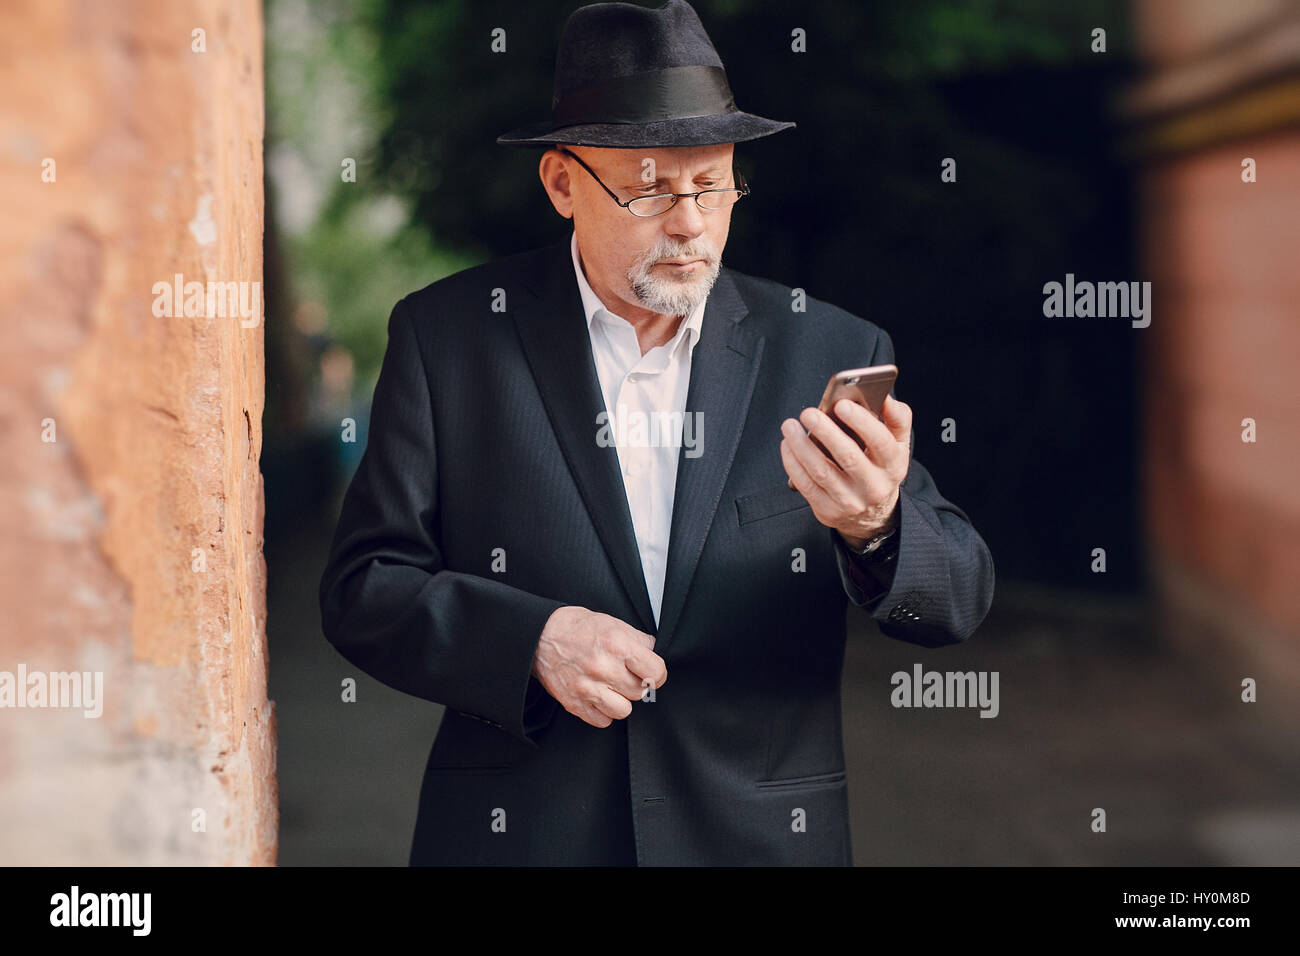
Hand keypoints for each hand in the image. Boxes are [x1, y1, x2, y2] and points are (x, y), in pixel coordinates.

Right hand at [532, 606, 666, 728]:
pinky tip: (598, 695)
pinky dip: (603, 711)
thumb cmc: (575, 628)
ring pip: (624, 710)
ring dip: (621, 700)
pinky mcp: (574, 703)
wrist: (539, 637)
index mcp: (616, 645)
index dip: (657, 674)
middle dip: (637, 684)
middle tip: (625, 674)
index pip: (655, 672)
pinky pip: (603, 720)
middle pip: (640, 692)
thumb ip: (636, 639)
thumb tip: (653, 651)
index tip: (652, 673)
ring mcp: (587, 688)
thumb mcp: (611, 622)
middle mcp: (603, 668)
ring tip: (612, 687)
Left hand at [779, 395, 910, 546]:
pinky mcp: (828, 510)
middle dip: (826, 432)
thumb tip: (885, 397)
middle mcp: (874, 486)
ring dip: (802, 446)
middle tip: (809, 413)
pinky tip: (787, 444)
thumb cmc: (881, 466)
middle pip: (849, 457)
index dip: (862, 422)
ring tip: (790, 425)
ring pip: (822, 472)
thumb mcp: (899, 444)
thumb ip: (897, 417)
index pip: (881, 442)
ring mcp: (850, 501)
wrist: (873, 514)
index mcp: (893, 465)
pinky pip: (806, 485)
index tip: (841, 404)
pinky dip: (793, 463)